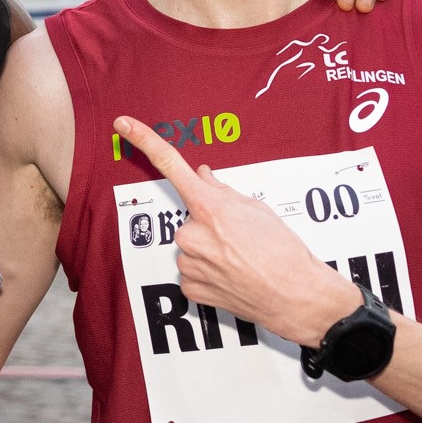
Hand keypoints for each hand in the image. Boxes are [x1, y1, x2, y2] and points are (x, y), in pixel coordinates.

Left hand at [113, 116, 361, 348]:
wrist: (297, 297)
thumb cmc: (285, 253)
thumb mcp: (258, 210)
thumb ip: (223, 192)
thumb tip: (203, 176)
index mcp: (211, 207)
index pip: (171, 166)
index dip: (144, 141)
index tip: (124, 125)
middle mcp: (193, 234)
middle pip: (190, 219)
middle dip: (209, 225)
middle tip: (239, 239)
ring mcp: (189, 262)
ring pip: (190, 247)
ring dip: (209, 251)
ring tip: (240, 260)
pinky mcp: (189, 287)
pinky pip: (191, 271)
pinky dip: (208, 273)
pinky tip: (231, 276)